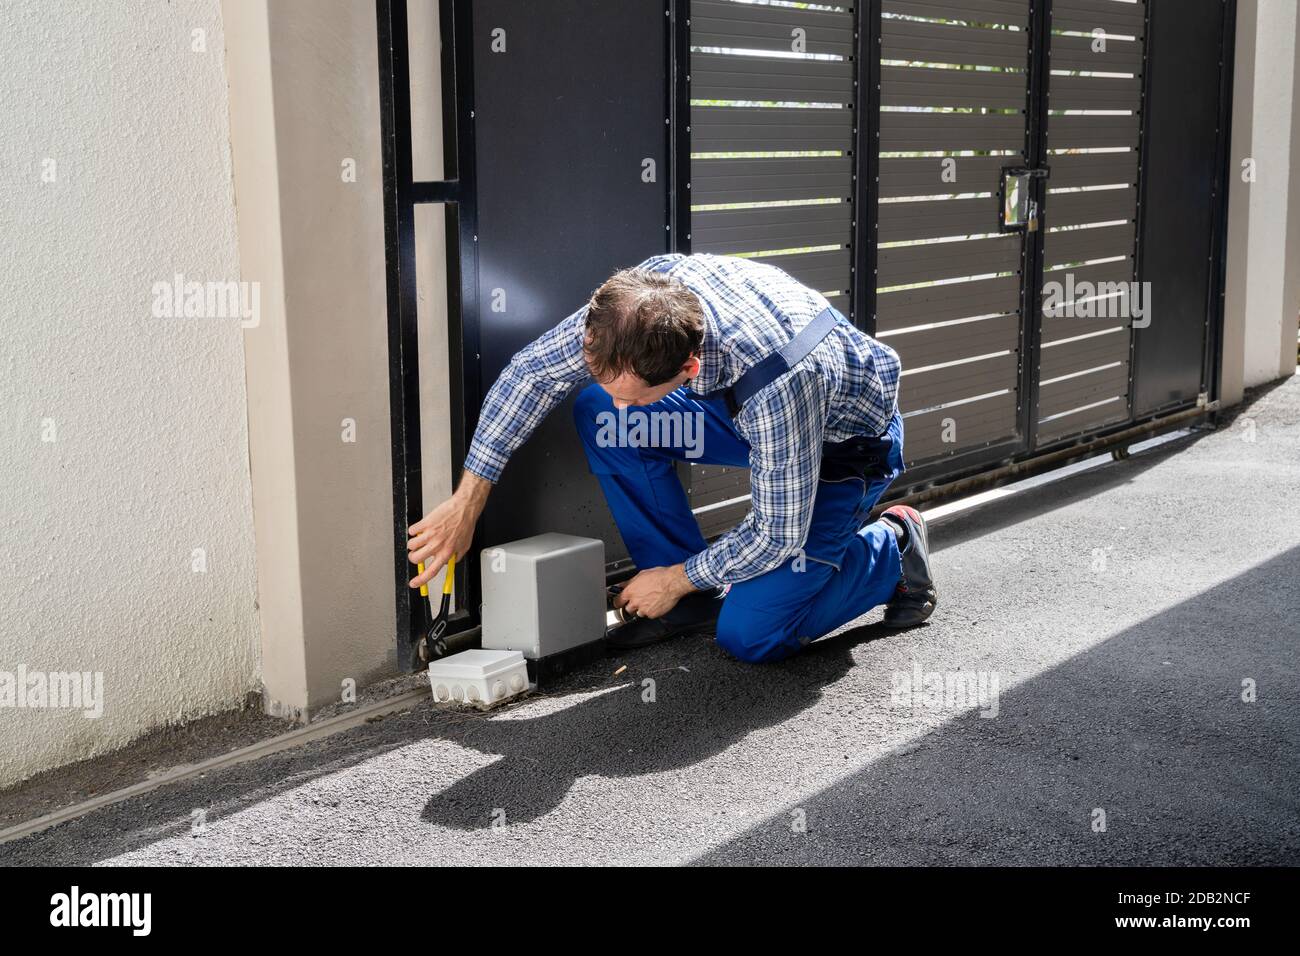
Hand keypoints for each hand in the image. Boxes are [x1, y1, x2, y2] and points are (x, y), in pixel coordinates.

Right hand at [407, 472, 490, 588]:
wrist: (464, 508)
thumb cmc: (465, 525)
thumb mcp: (464, 546)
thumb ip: (455, 557)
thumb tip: (447, 564)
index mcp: (447, 553)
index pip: (431, 572)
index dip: (420, 580)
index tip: (414, 583)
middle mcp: (437, 545)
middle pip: (415, 559)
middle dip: (414, 556)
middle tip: (418, 552)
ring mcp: (430, 534)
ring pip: (411, 545)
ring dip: (413, 543)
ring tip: (421, 538)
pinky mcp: (425, 524)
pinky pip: (412, 531)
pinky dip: (414, 530)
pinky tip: (422, 528)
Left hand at [614, 564, 696, 619]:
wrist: (672, 583)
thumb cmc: (659, 577)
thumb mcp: (641, 575)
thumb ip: (630, 582)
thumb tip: (623, 584)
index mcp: (630, 591)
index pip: (617, 601)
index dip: (618, 602)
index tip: (619, 602)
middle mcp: (635, 602)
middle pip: (627, 609)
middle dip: (631, 606)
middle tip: (638, 600)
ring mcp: (644, 609)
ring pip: (638, 613)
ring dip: (642, 609)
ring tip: (649, 601)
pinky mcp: (652, 614)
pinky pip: (649, 615)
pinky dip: (651, 611)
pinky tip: (655, 603)